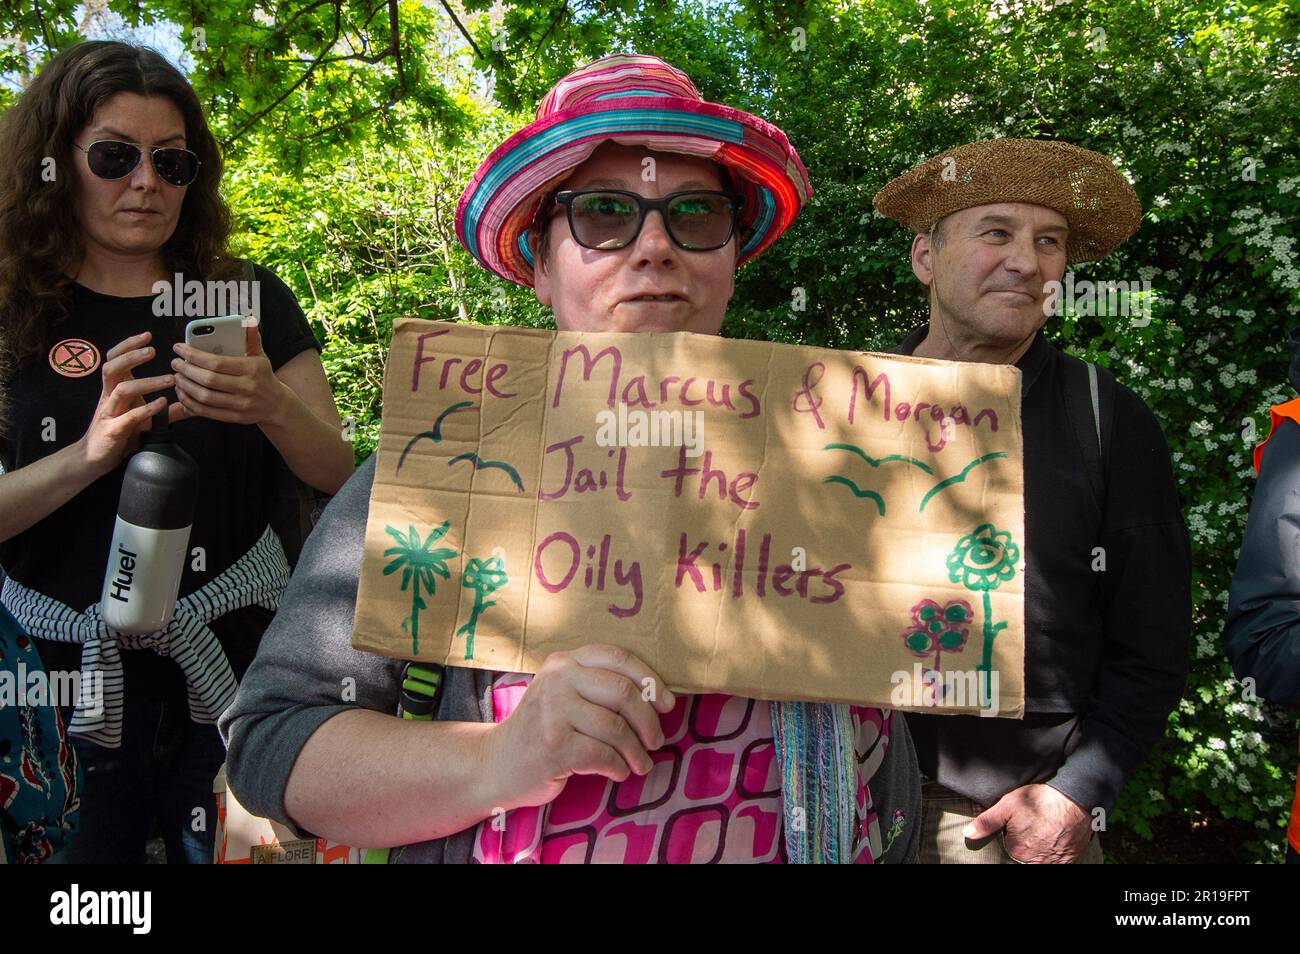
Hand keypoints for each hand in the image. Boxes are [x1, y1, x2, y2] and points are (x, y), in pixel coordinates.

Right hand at [78, 331, 185, 479]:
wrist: (94, 459)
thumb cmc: (119, 434)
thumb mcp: (143, 419)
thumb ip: (166, 411)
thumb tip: (192, 404)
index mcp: (114, 389)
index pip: (115, 359)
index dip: (128, 345)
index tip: (147, 335)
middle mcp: (109, 397)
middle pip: (111, 367)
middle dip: (131, 355)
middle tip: (153, 350)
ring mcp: (109, 413)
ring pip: (121, 389)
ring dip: (146, 381)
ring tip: (169, 379)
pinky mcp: (113, 430)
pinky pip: (129, 416)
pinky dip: (146, 409)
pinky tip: (163, 404)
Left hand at [171, 319, 288, 425]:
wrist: (277, 405)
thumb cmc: (263, 376)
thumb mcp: (260, 355)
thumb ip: (251, 338)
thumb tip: (247, 319)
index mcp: (251, 369)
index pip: (216, 362)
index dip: (194, 355)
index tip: (179, 348)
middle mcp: (247, 388)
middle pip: (208, 380)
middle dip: (186, 370)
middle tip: (175, 363)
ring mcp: (241, 405)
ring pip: (205, 397)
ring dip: (185, 387)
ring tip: (177, 377)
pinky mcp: (235, 418)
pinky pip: (206, 412)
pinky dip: (190, 403)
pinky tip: (183, 393)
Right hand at [482, 644, 675, 811]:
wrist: (495, 764)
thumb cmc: (542, 730)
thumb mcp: (563, 695)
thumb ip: (598, 687)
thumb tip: (658, 697)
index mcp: (564, 661)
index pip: (618, 658)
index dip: (650, 680)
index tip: (667, 704)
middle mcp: (557, 680)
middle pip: (623, 693)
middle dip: (648, 721)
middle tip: (656, 741)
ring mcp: (552, 712)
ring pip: (616, 728)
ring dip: (637, 751)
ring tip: (641, 764)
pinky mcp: (553, 746)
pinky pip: (604, 755)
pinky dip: (618, 767)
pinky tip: (618, 772)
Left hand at [964, 783, 1092, 862]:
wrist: (1075, 799)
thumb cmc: (1040, 800)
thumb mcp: (1008, 805)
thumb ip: (987, 822)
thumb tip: (967, 834)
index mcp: (1018, 851)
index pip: (1008, 850)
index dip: (1011, 837)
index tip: (1019, 828)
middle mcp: (1036, 861)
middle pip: (1024, 856)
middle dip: (1025, 843)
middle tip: (1032, 826)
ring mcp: (1054, 862)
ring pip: (1040, 859)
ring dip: (1039, 848)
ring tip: (1043, 830)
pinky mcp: (1068, 860)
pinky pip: (1055, 860)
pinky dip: (1053, 851)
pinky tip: (1054, 836)